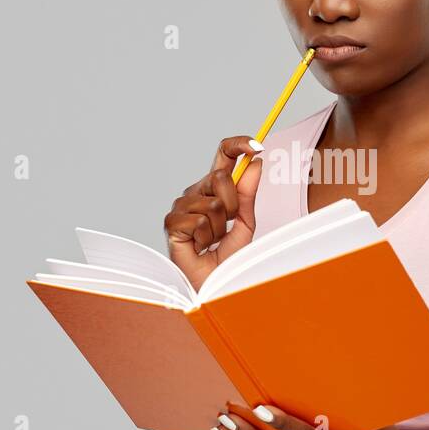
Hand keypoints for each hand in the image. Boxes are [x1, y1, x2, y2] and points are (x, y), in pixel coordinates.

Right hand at [164, 136, 263, 290]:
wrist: (215, 284)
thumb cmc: (228, 257)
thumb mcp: (246, 222)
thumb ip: (248, 192)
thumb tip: (255, 162)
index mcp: (214, 188)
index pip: (223, 155)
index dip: (238, 145)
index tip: (256, 145)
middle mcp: (195, 192)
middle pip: (221, 177)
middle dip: (234, 205)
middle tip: (229, 225)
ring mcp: (181, 206)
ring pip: (212, 203)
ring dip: (220, 227)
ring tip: (212, 240)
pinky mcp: (171, 223)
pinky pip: (198, 221)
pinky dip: (206, 237)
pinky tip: (199, 246)